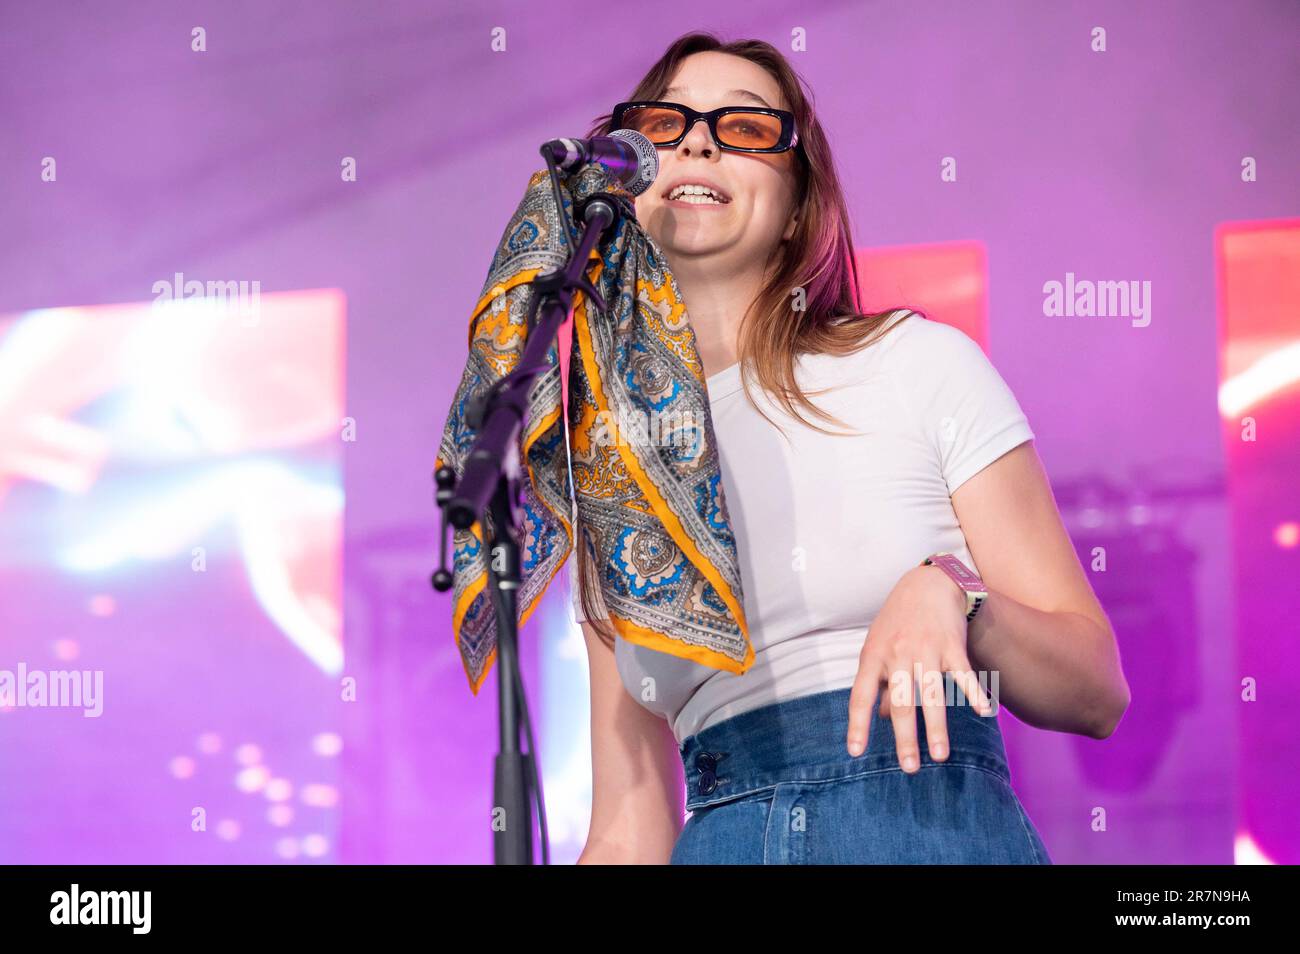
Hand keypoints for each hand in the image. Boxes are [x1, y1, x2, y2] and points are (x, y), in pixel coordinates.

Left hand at [846, 564, 992, 771]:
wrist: (927, 584)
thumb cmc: (897, 621)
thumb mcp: (877, 646)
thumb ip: (876, 682)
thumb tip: (875, 718)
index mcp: (873, 656)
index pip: (860, 696)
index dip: (858, 724)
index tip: (856, 752)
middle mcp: (897, 655)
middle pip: (899, 703)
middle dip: (904, 737)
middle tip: (909, 768)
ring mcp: (925, 650)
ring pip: (931, 694)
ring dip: (936, 727)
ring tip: (940, 755)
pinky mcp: (952, 646)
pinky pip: (963, 673)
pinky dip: (974, 693)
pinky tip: (983, 712)